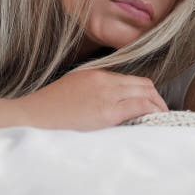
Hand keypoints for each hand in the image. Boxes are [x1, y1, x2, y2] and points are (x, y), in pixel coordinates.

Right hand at [13, 68, 169, 130]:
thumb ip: (94, 91)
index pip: (133, 80)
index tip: (152, 105)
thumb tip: (113, 103)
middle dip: (157, 99)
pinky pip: (138, 106)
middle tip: (162, 114)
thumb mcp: (73, 89)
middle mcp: (104, 80)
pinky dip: (150, 111)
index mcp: (96, 74)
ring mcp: (105, 94)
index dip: (147, 93)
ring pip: (145, 93)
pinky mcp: (105, 111)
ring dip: (157, 106)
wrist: (32, 115)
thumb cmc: (49, 108)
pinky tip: (153, 121)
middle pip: (143, 84)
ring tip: (161, 119)